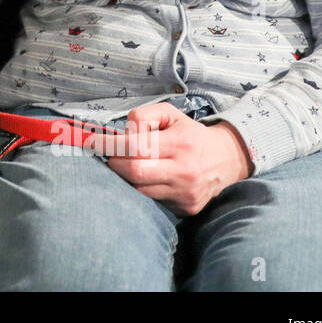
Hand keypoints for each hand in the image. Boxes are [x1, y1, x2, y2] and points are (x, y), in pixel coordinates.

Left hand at [86, 103, 253, 214]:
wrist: (227, 159)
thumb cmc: (191, 134)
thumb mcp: (171, 114)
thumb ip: (143, 116)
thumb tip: (121, 132)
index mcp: (180, 143)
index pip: (135, 146)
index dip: (109, 146)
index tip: (94, 143)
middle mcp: (184, 170)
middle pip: (134, 172)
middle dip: (114, 163)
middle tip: (111, 157)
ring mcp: (186, 192)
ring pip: (140, 190)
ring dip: (126, 178)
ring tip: (128, 165)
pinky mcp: (187, 208)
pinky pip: (153, 201)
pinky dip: (143, 189)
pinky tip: (147, 178)